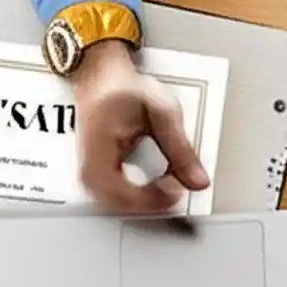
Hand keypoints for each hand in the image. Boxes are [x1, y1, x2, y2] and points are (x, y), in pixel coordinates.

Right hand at [71, 40, 209, 212]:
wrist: (100, 78)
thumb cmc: (124, 90)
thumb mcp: (162, 113)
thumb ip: (181, 150)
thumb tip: (198, 181)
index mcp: (99, 153)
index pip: (127, 196)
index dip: (157, 198)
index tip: (177, 187)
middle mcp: (88, 171)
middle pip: (124, 207)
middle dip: (154, 202)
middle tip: (175, 184)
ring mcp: (88, 178)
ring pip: (120, 208)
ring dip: (147, 201)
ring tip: (167, 182)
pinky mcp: (94, 179)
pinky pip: (117, 201)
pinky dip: (139, 197)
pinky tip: (154, 184)